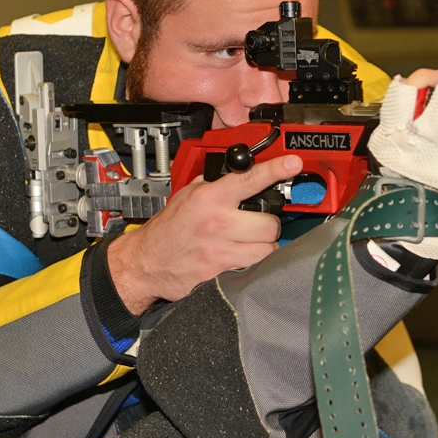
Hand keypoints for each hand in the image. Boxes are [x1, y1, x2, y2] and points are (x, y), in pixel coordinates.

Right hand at [107, 154, 303, 314]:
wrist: (145, 262)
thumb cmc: (166, 230)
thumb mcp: (187, 196)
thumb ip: (214, 184)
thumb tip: (239, 172)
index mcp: (209, 199)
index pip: (249, 179)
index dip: (275, 170)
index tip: (293, 163)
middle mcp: (217, 223)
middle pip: (270, 224)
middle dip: (269, 224)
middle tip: (258, 225)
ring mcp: (220, 251)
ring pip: (267, 249)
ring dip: (264, 247)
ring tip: (249, 243)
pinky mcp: (221, 274)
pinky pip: (254, 268)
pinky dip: (253, 264)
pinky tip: (240, 259)